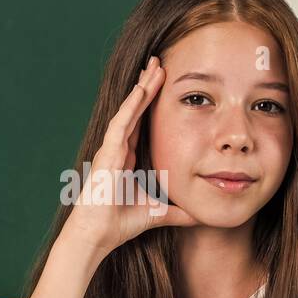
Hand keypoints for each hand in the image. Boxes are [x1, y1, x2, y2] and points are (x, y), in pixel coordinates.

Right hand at [60, 55, 196, 256]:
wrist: (97, 235)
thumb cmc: (119, 223)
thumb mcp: (157, 213)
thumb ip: (177, 212)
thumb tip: (199, 216)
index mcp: (126, 158)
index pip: (141, 122)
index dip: (151, 102)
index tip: (162, 82)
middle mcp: (118, 149)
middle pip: (135, 110)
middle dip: (147, 85)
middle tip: (159, 62)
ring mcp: (111, 149)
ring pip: (129, 110)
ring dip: (142, 88)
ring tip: (154, 66)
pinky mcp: (107, 153)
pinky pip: (121, 123)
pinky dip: (131, 106)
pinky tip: (141, 89)